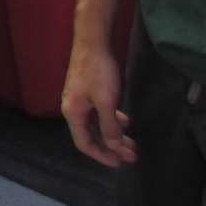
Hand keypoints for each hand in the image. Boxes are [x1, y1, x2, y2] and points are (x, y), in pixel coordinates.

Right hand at [62, 40, 135, 166]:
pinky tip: (125, 121)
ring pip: (97, 125)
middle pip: (92, 135)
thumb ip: (109, 126)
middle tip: (133, 154)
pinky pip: (99, 114)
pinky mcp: (87, 93)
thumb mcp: (106, 101)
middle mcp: (73, 110)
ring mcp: (80, 101)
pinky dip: (112, 121)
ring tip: (132, 142)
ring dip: (114, 134)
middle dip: (112, 147)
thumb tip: (113, 147)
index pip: (85, 143)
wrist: (93, 42)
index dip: (102, 155)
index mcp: (73, 114)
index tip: (120, 163)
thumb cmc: (98, 72)